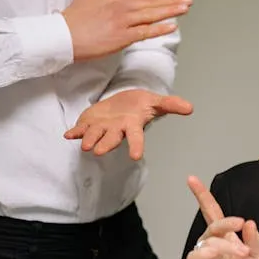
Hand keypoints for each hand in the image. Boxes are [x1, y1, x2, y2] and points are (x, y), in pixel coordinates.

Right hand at [62, 0, 191, 62]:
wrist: (64, 36)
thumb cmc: (73, 19)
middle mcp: (122, 7)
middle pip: (152, 2)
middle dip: (172, 1)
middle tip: (188, 0)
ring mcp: (123, 22)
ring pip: (152, 15)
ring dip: (171, 11)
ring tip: (186, 9)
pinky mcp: (122, 37)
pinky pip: (146, 32)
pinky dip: (160, 29)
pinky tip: (173, 27)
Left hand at [64, 89, 192, 159]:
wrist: (125, 102)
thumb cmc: (140, 104)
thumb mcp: (156, 101)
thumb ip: (171, 105)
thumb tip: (190, 108)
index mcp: (132, 125)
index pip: (136, 137)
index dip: (136, 146)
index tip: (136, 156)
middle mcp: (116, 130)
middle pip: (112, 139)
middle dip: (105, 144)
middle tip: (99, 151)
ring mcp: (102, 128)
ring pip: (95, 135)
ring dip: (89, 140)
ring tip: (85, 145)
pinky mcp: (90, 123)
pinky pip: (82, 129)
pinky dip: (75, 133)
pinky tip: (68, 135)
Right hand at [184, 176, 258, 258]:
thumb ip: (255, 240)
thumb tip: (249, 223)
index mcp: (225, 238)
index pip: (212, 212)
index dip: (203, 196)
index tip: (192, 180)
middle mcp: (211, 245)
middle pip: (212, 224)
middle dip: (225, 222)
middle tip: (240, 224)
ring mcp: (202, 258)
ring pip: (206, 240)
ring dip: (224, 243)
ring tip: (242, 253)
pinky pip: (195, 257)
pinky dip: (208, 252)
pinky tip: (217, 254)